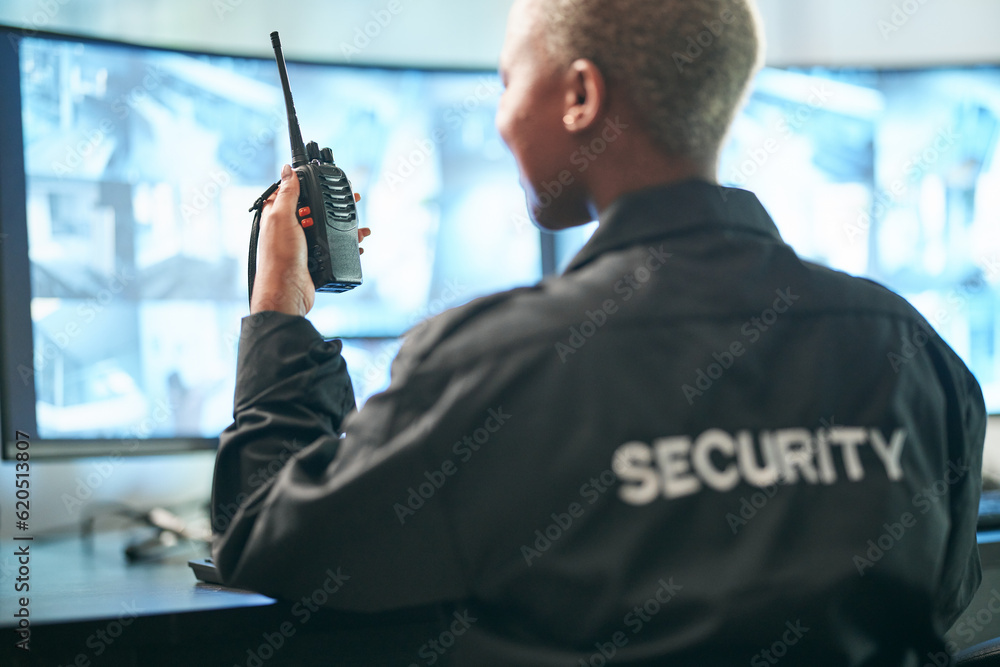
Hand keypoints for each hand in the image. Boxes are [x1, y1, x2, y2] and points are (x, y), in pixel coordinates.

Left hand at [250, 165, 371, 316]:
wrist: (288, 292)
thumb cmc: (280, 257)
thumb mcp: (282, 218)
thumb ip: (287, 193)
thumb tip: (287, 170)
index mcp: (276, 216)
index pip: (291, 192)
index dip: (306, 183)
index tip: (323, 176)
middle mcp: (288, 229)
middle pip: (314, 209)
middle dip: (332, 203)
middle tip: (353, 197)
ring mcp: (301, 245)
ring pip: (325, 228)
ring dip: (344, 224)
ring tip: (361, 222)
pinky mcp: (313, 259)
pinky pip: (332, 246)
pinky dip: (345, 243)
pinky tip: (356, 242)